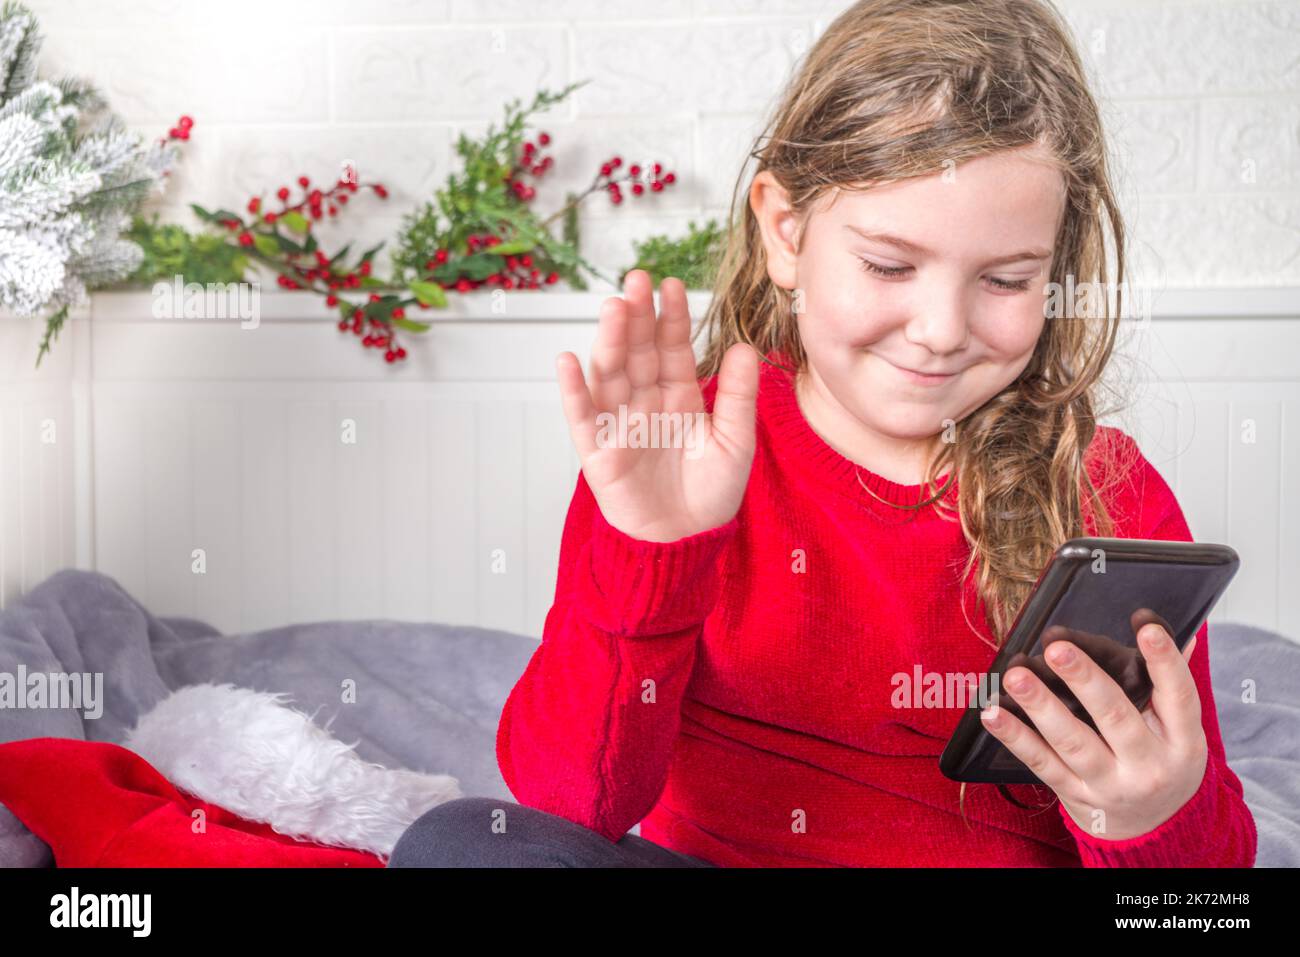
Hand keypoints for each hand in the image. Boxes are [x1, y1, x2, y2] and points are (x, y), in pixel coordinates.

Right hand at [556, 269, 759, 542]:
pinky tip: (568, 360)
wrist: (685, 542)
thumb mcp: (735, 441)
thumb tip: (746, 347)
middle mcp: (645, 404)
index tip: (672, 285)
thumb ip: (739, 396)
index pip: (672, 349)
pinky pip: (581, 418)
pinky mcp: (599, 453)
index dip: (671, 318)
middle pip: (638, 353)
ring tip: (614, 309)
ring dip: (610, 341)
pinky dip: (573, 391)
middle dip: (638, 317)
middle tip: (636, 280)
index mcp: (678, 398)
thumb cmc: (710, 495)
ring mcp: (619, 425)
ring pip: (611, 375)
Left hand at [979, 609, 1208, 840]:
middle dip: (1084, 680)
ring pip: (1071, 742)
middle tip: (1057, 648)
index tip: (1146, 626)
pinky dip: (1014, 736)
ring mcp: (1108, 784)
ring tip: (1016, 676)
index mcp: (1182, 742)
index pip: (1179, 697)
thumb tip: (1180, 632)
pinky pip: (1040, 763)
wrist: (1153, 829)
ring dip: (1040, 706)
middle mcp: (1148, 766)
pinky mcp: (1074, 794)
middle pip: (1115, 717)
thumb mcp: (1181, 732)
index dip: (1165, 662)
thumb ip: (1171, 685)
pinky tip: (992, 712)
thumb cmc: (1163, 763)